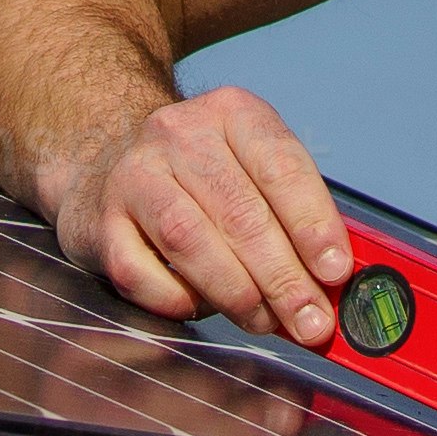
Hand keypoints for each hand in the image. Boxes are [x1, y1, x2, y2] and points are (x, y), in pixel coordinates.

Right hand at [29, 81, 359, 349]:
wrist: (108, 162)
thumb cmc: (203, 181)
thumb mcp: (252, 170)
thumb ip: (293, 217)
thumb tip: (334, 284)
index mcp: (231, 113)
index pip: (281, 166)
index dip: (313, 224)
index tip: (336, 273)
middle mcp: (178, 134)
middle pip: (240, 211)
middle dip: (283, 277)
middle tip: (311, 322)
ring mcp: (133, 175)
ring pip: (189, 239)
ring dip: (236, 291)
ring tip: (265, 322)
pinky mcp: (100, 221)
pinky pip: (140, 272)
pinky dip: (176, 299)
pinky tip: (200, 308)